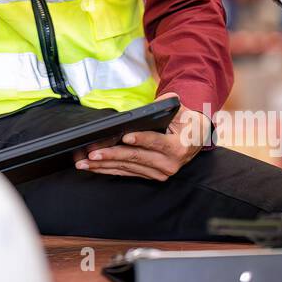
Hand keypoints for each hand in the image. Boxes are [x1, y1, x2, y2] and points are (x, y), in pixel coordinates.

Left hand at [74, 93, 207, 180]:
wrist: (196, 139)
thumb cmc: (186, 122)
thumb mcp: (181, 111)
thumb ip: (167, 105)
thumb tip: (151, 105)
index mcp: (178, 147)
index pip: (156, 142)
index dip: (140, 139)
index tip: (124, 137)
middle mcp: (169, 163)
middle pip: (136, 157)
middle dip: (111, 155)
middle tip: (92, 154)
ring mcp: (160, 172)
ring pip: (127, 168)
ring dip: (104, 166)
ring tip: (85, 163)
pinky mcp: (151, 175)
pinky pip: (127, 173)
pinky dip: (109, 169)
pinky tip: (95, 167)